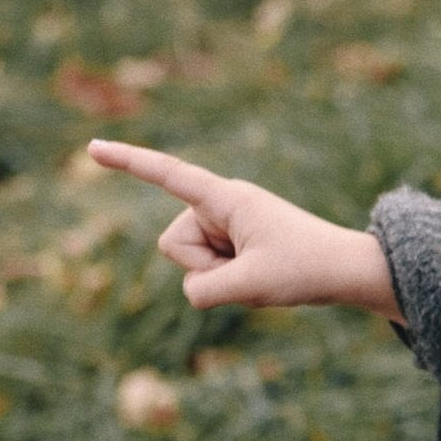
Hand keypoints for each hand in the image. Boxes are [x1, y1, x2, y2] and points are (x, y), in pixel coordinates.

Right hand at [88, 140, 401, 320]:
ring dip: (221, 278)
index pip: (169, 175)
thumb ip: (205, 291)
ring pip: (190, 264)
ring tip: (263, 272)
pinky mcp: (234, 243)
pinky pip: (210, 272)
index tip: (92, 148)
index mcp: (226, 199)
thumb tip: (193, 292)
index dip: (129, 162)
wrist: (348, 271)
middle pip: (174, 245)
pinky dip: (231, 283)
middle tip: (254, 268)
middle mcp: (221, 206)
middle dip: (204, 267)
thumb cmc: (306, 269)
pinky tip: (263, 276)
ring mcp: (227, 225)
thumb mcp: (251, 285)